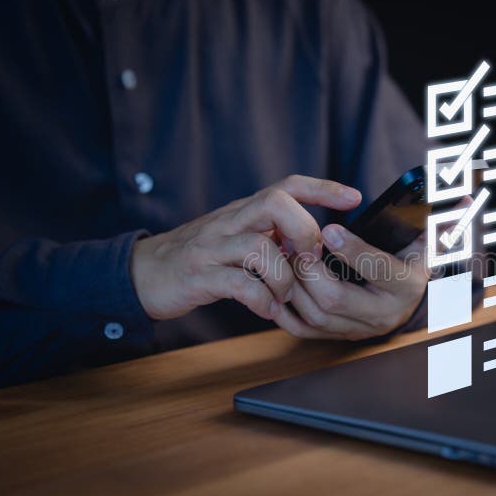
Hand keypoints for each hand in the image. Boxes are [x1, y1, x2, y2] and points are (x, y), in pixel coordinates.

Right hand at [130, 175, 360, 320]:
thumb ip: (269, 235)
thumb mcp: (235, 237)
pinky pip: (238, 285)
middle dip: (304, 232)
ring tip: (286, 296)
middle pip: (275, 203)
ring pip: (259, 248)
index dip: (322, 188)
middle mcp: (228, 222)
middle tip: (308, 261)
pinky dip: (261, 300)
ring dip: (284, 277)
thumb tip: (313, 242)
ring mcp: (211, 248)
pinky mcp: (198, 277)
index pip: (287, 186)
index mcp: (242, 212)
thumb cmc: (198, 258)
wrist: (141, 274)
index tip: (354, 197)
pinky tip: (267, 309)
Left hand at [273, 224, 428, 339]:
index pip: (379, 269)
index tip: (328, 228)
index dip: (352, 250)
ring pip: (316, 315)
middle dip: (309, 269)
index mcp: (407, 286)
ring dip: (294, 285)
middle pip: (336, 299)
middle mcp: (384, 314)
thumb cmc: (411, 256)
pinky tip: (277, 285)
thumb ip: (439, 220)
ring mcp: (360, 329)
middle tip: (294, 243)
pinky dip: (285, 310)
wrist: (408, 295)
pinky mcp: (340, 336)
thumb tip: (461, 201)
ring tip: (283, 257)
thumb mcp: (428, 238)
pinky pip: (304, 330)